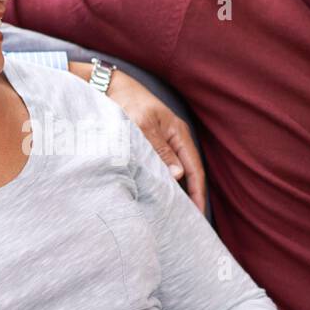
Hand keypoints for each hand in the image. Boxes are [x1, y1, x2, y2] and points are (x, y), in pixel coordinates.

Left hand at [70, 62, 206, 212]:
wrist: (110, 87)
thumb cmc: (128, 103)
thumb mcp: (144, 126)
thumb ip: (160, 151)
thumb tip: (179, 176)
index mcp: (179, 134)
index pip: (195, 170)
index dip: (198, 194)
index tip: (197, 216)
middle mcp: (175, 139)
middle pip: (189, 174)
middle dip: (190, 197)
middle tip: (188, 222)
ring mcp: (164, 142)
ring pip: (175, 173)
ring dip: (176, 192)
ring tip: (174, 215)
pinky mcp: (150, 145)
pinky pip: (162, 168)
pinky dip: (163, 183)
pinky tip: (158, 196)